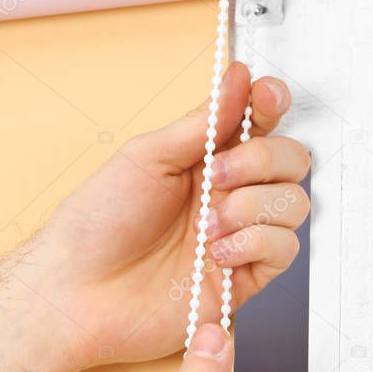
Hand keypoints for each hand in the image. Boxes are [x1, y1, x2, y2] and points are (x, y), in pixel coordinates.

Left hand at [38, 61, 309, 368]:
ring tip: (206, 225)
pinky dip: (254, 243)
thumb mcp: (145, 157)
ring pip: (294, 203)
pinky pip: (283, 248)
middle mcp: (227, 194)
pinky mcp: (244, 278)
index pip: (259, 121)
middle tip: (217, 175)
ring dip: (252, 207)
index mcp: (205, 159)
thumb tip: (236, 78)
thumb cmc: (96, 226)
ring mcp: (239, 235)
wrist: (78, 292)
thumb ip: (200, 123)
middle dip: (262, 159)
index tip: (265, 97)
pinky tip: (217, 252)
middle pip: (291, 160)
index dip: (271, 103)